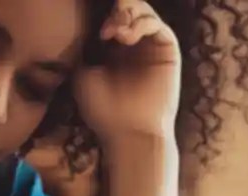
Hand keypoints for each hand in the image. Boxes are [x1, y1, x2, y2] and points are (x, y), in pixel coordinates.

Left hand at [75, 0, 180, 144]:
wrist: (129, 132)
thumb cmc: (105, 110)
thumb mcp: (83, 73)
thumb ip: (84, 47)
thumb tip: (79, 26)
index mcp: (114, 46)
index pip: (110, 14)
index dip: (101, 12)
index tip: (91, 29)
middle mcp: (136, 43)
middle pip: (129, 7)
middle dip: (115, 9)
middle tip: (105, 26)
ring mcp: (153, 46)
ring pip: (144, 11)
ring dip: (127, 14)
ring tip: (114, 31)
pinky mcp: (169, 52)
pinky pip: (159, 26)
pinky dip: (142, 24)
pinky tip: (126, 37)